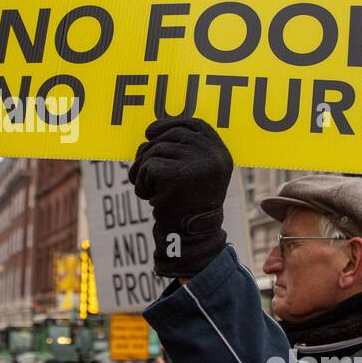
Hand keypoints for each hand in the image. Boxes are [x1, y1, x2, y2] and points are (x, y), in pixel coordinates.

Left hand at [128, 116, 232, 276]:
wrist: (191, 239)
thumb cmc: (189, 207)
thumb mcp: (197, 174)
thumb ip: (186, 151)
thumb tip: (152, 129)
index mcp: (221, 153)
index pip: (195, 124)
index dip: (170, 123)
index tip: (150, 131)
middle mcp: (212, 155)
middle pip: (169, 136)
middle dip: (150, 151)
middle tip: (147, 173)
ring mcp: (195, 164)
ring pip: (153, 151)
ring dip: (143, 171)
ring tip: (154, 191)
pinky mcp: (175, 175)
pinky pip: (145, 167)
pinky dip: (140, 183)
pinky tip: (151, 198)